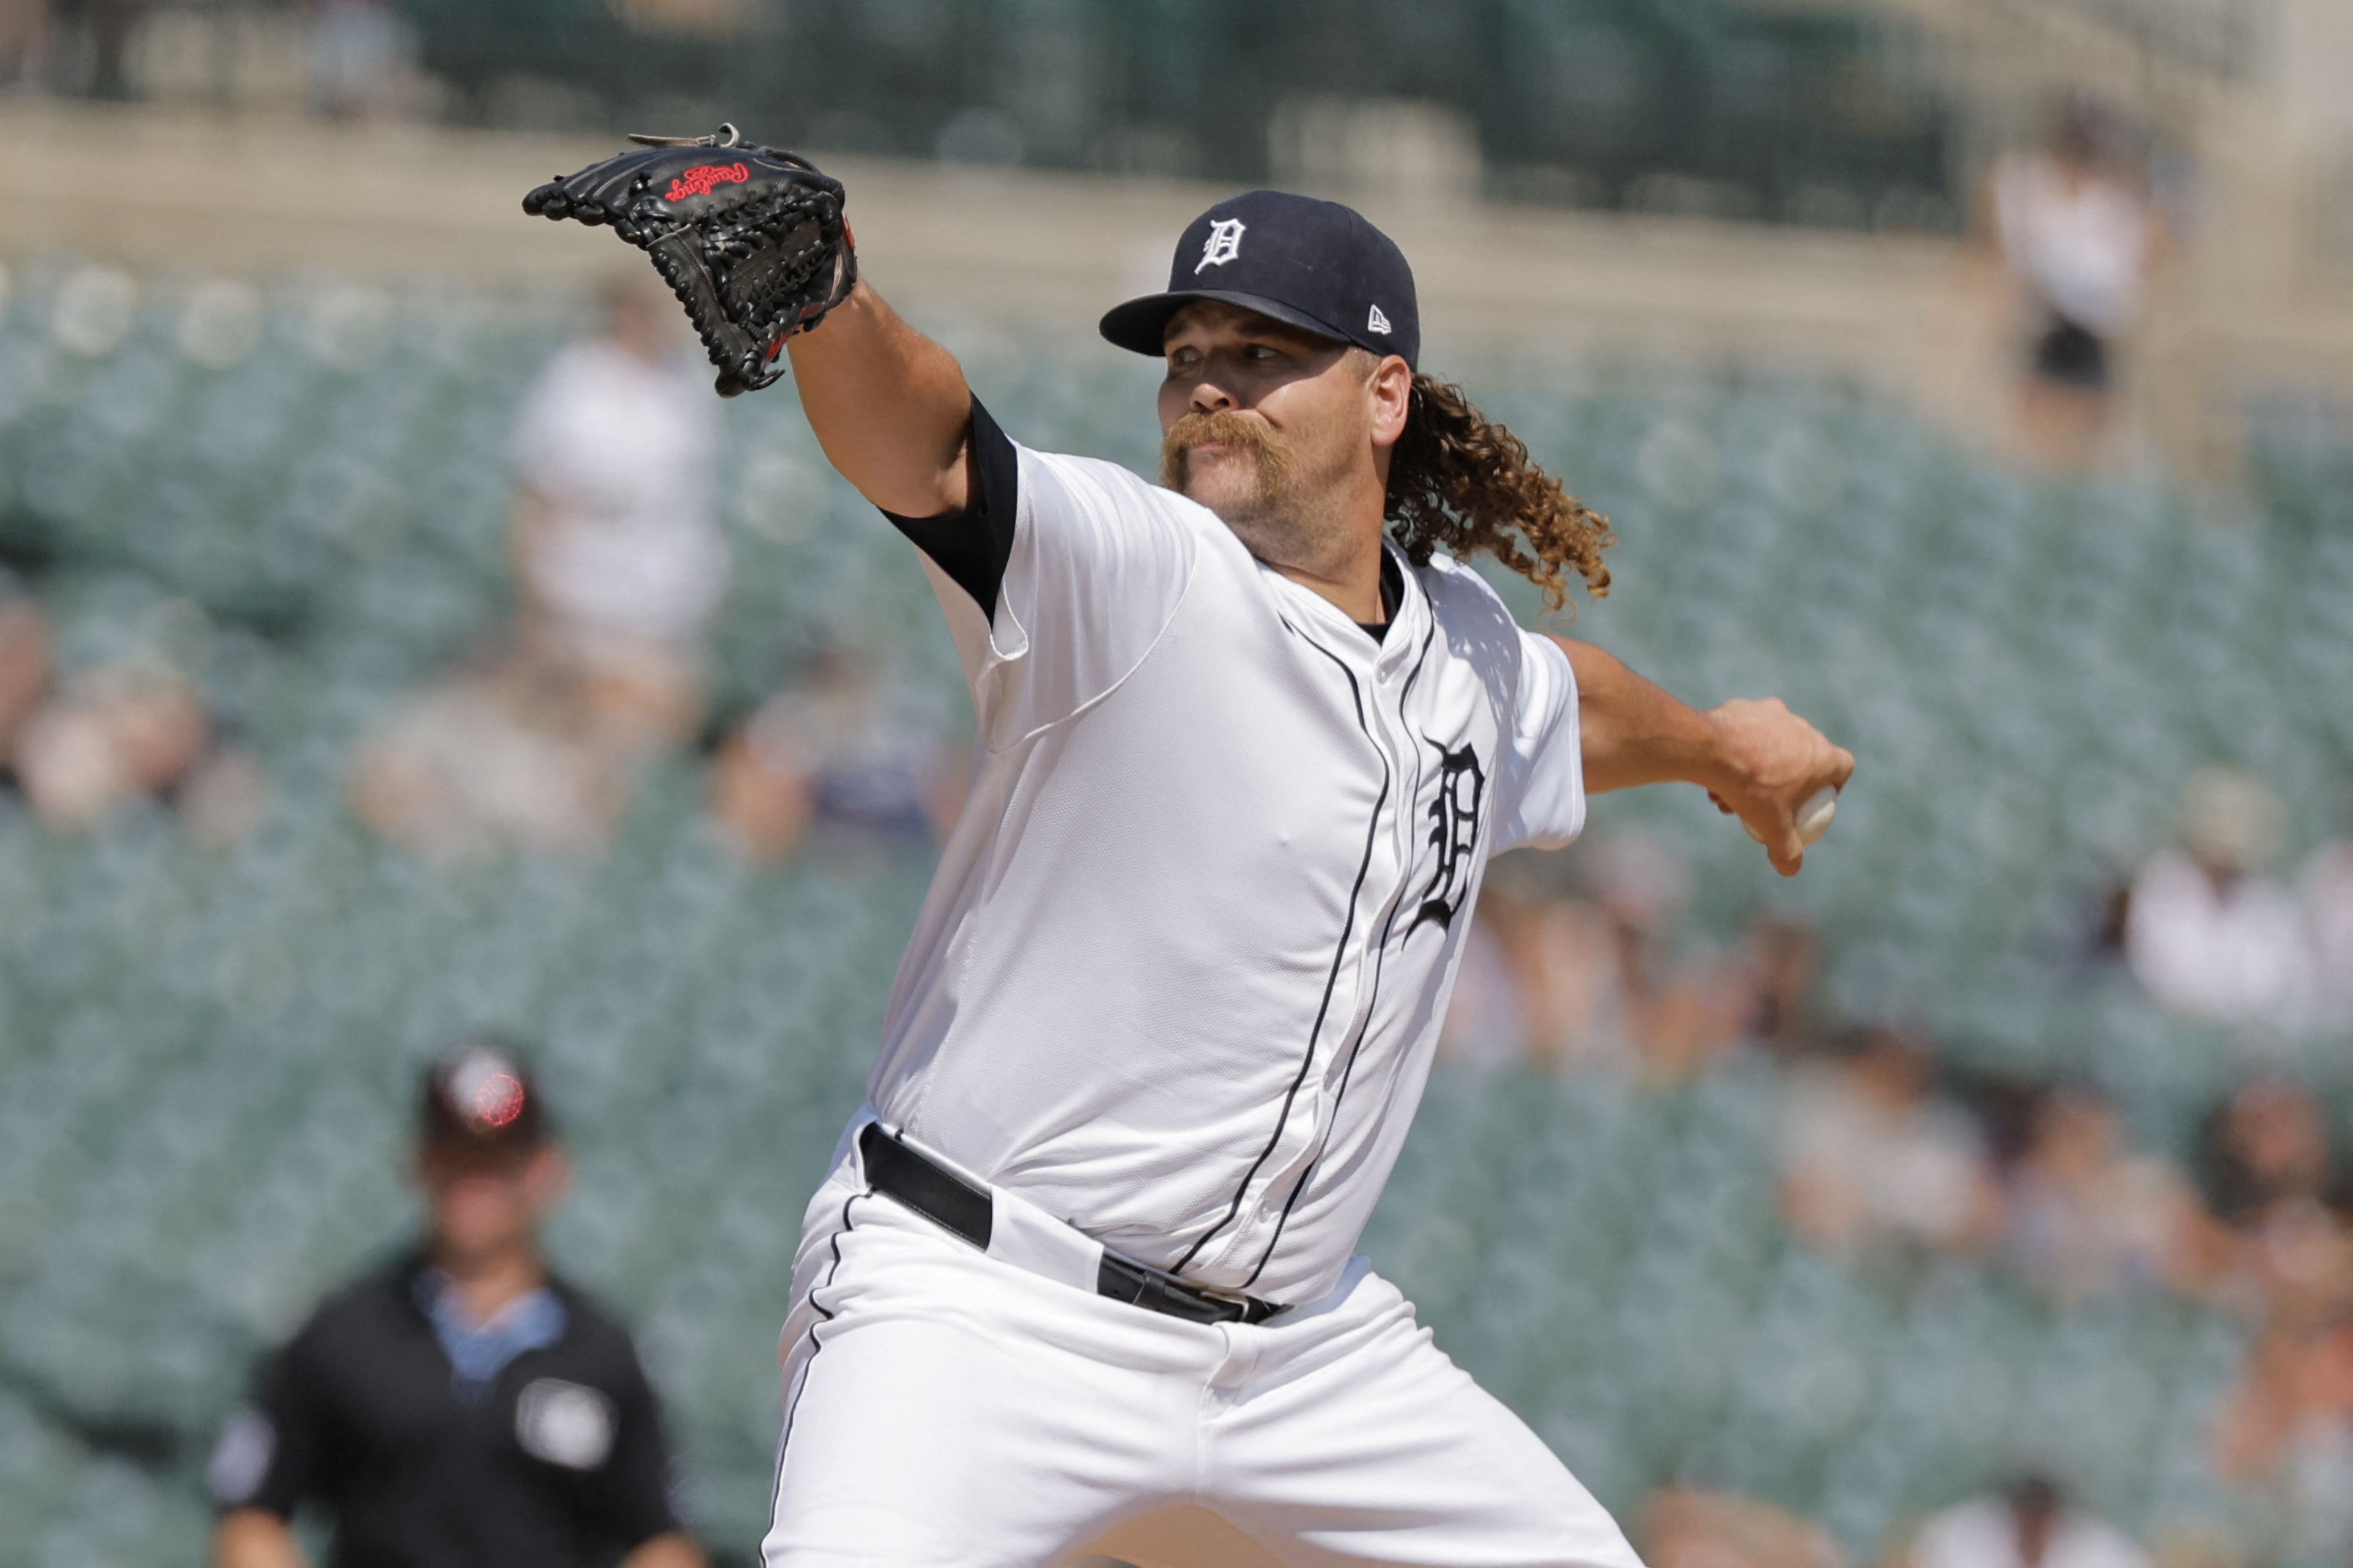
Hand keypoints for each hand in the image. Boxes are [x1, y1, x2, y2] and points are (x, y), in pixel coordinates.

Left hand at [1700, 698, 1852, 876]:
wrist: (1711, 750)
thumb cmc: (1750, 787)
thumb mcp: (1772, 825)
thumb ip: (1786, 848)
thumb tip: (1791, 869)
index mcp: (1822, 755)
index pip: (1843, 767)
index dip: (1834, 784)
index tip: (1814, 800)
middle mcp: (1804, 729)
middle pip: (1803, 758)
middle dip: (1785, 782)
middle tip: (1764, 802)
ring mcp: (1775, 713)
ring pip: (1771, 745)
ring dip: (1756, 769)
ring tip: (1729, 796)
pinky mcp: (1747, 706)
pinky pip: (1747, 732)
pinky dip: (1737, 751)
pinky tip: (1717, 771)